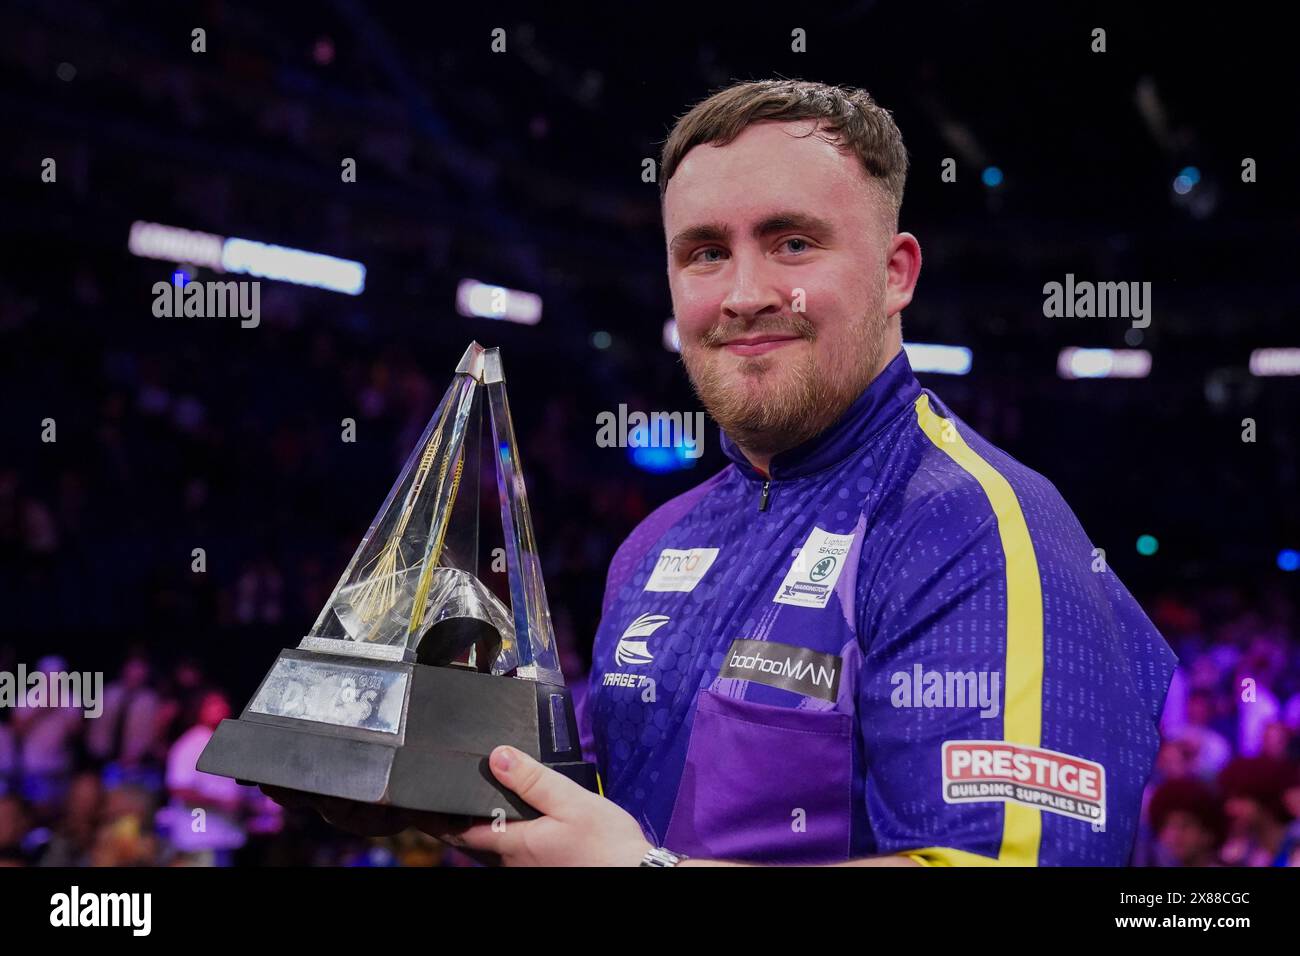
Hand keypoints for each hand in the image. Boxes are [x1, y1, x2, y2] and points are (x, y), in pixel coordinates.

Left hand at [414, 745, 651, 866]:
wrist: (635, 875)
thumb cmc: (606, 845)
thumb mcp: (571, 802)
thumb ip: (533, 779)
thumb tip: (497, 756)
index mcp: (513, 844)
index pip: (458, 830)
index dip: (434, 816)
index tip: (414, 802)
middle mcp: (512, 864)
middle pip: (469, 841)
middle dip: (451, 821)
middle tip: (438, 796)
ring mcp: (526, 871)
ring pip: (488, 850)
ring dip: (474, 829)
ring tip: (467, 803)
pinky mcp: (541, 871)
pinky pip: (507, 855)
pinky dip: (497, 836)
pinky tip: (508, 822)